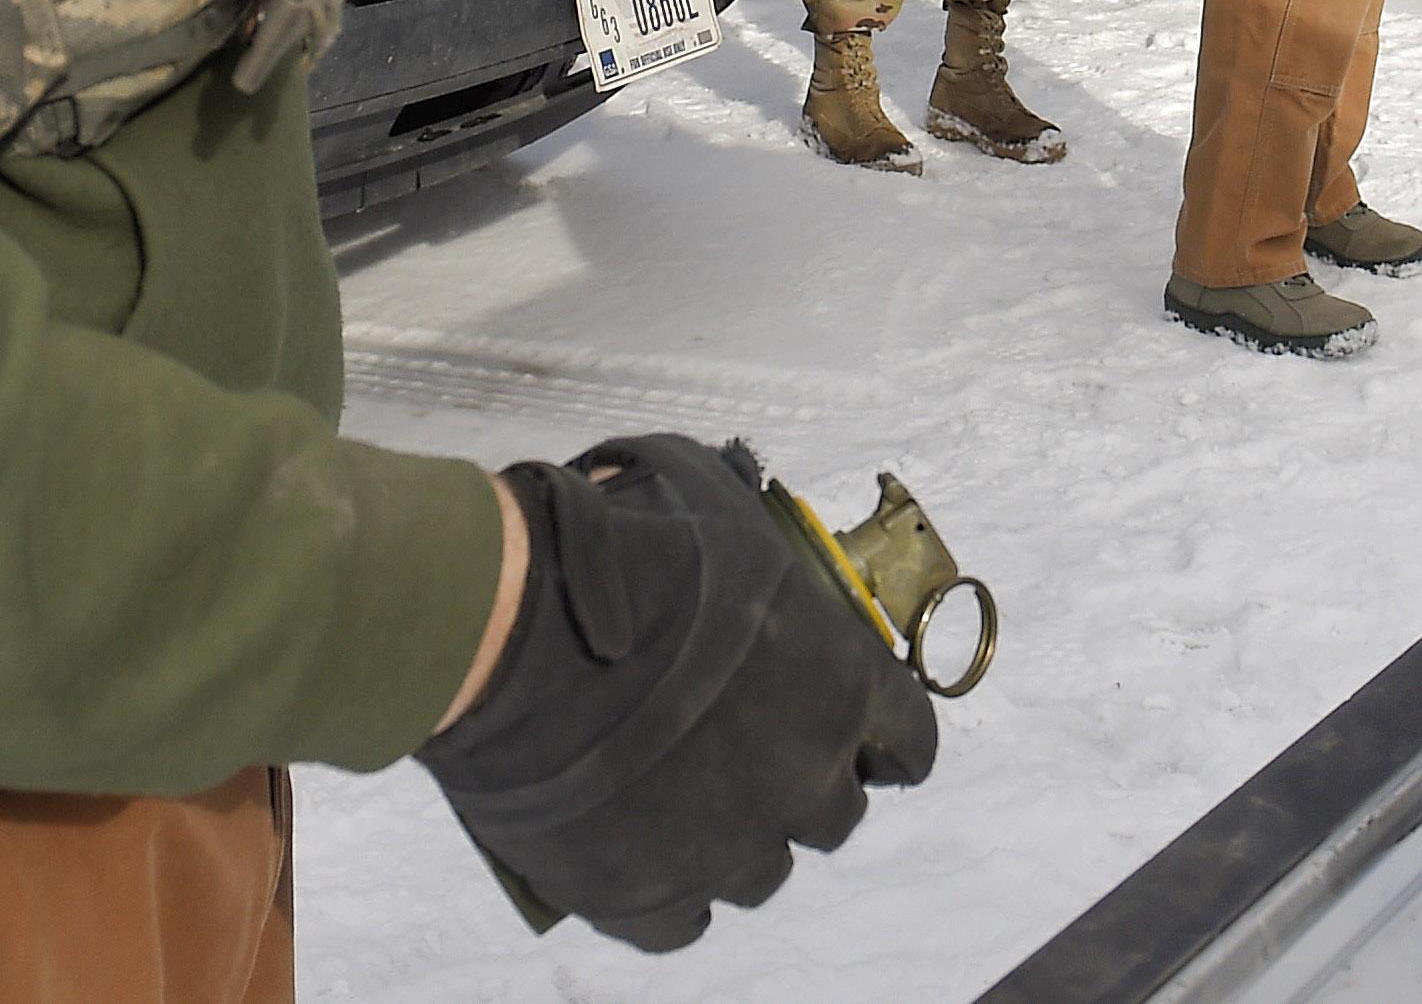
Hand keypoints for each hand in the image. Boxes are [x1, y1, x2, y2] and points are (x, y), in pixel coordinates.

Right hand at [416, 436, 938, 953]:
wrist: (511, 627)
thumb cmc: (619, 550)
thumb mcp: (714, 498)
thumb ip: (754, 532)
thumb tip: (746, 515)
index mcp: (841, 688)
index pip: (909, 740)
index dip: (885, 735)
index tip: (864, 734)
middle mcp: (799, 782)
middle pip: (835, 815)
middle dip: (805, 785)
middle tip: (752, 751)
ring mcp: (723, 850)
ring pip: (761, 873)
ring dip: (738, 839)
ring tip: (685, 797)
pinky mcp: (642, 897)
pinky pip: (681, 923)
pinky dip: (669, 892)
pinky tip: (644, 853)